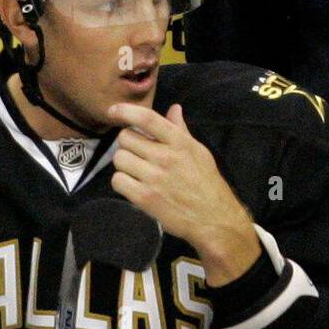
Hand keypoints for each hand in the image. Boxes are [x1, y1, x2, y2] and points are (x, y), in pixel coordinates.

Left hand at [108, 102, 259, 284]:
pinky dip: (122, 182)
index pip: (147, 118)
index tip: (114, 110)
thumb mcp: (199, 152)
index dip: (126, 110)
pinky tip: (134, 185)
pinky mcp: (144, 198)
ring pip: (119, 159)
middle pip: (125, 138)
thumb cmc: (207, 183)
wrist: (214, 219)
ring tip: (138, 171)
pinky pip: (118, 181)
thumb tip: (174, 108)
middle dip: (128, 144)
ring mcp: (154, 178)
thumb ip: (182, 130)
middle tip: (138, 153)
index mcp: (179, 142)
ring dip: (124, 164)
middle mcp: (165, 157)